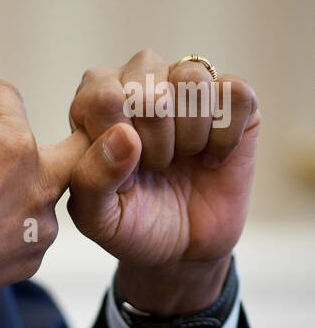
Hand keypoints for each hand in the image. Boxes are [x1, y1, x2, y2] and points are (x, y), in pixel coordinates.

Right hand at [0, 42, 87, 327]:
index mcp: (9, 147)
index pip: (6, 99)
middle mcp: (34, 189)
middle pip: (72, 148)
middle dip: (60, 129)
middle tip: (46, 122)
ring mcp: (32, 234)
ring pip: (52, 195)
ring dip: (34, 180)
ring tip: (14, 174)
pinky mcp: (22, 266)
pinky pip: (34, 234)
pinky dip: (21, 220)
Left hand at [67, 49, 259, 312]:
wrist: (182, 248)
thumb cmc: (133, 224)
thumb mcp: (98, 219)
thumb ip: (92, 180)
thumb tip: (123, 137)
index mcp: (97, 102)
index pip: (103, 98)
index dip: (120, 145)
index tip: (125, 175)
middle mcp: (139, 78)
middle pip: (150, 89)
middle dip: (156, 145)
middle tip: (157, 169)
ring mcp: (186, 82)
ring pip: (193, 81)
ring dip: (191, 137)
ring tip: (183, 159)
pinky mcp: (232, 95)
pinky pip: (235, 95)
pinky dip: (225, 138)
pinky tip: (213, 157)